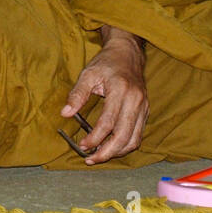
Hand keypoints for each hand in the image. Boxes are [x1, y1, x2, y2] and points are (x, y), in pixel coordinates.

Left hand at [60, 31, 147, 163]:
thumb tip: (65, 114)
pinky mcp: (146, 112)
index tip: (83, 145)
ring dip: (117, 152)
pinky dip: (125, 145)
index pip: (108, 122)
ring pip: (134, 139)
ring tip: (99, 156)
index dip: (95, 138)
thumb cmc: (106, 63)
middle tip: (90, 158)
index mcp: (121, 90)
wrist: (128, 53)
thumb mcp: (88, 74)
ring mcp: (144, 107)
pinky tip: (111, 148)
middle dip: (106, 152)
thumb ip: (77, 94)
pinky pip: (138, 135)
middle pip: (123, 136)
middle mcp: (136, 100)